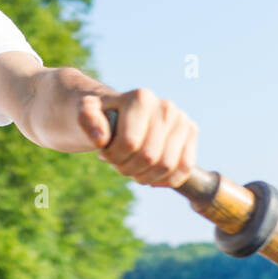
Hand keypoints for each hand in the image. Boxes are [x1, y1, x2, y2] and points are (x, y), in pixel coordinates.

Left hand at [78, 88, 197, 187]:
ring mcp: (182, 119)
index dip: (114, 157)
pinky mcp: (191, 132)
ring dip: (145, 176)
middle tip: (117, 164)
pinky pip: (185, 167)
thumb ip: (86, 119)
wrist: (121, 112)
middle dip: (128, 168)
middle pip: (149, 157)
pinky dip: (167, 180)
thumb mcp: (86, 112)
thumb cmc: (102, 116)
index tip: (103, 153)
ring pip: (167, 165)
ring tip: (132, 168)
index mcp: (141, 98)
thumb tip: (100, 139)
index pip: (130, 143)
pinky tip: (150, 177)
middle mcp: (166, 106)